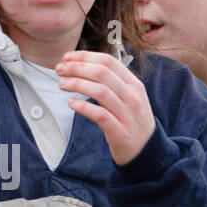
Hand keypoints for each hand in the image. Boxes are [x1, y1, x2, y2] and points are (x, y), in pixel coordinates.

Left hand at [54, 50, 154, 164]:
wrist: (146, 149)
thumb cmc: (131, 120)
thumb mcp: (128, 96)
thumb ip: (111, 82)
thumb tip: (82, 65)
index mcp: (134, 84)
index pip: (108, 61)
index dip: (85, 56)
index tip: (68, 57)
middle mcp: (132, 96)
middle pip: (102, 73)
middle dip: (77, 68)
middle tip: (60, 69)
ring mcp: (127, 114)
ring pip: (100, 91)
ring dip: (77, 84)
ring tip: (62, 84)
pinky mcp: (120, 132)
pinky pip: (100, 115)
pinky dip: (83, 107)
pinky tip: (71, 103)